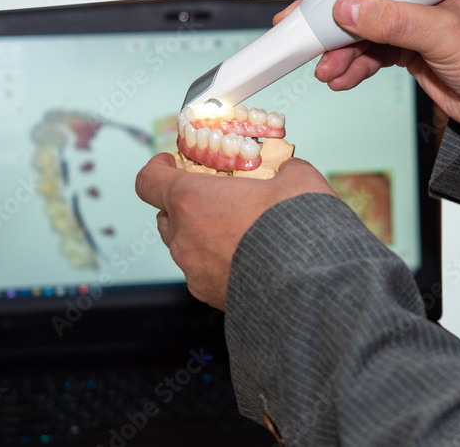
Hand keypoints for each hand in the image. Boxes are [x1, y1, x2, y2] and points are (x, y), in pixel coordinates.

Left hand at [135, 153, 334, 309]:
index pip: (149, 180)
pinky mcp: (210, 297)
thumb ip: (284, 169)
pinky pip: (206, 273)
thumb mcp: (299, 178)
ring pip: (186, 247)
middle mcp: (184, 237)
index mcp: (192, 200)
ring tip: (240, 232)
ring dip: (204, 235)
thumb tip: (288, 170)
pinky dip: (220, 263)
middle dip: (186, 204)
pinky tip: (251, 260)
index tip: (170, 163)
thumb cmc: (297, 225)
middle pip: (166, 216)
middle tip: (216, 198)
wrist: (311, 284)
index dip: (157, 168)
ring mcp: (194, 271)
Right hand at [274, 0, 459, 129]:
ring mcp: (415, 18)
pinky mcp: (408, 46)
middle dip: (337, 17)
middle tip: (306, 30)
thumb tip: (351, 8)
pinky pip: (370, 51)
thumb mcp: (446, 35)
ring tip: (327, 69)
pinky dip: (353, 65)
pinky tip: (342, 77)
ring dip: (341, 49)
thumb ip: (396, 21)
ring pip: (365, 26)